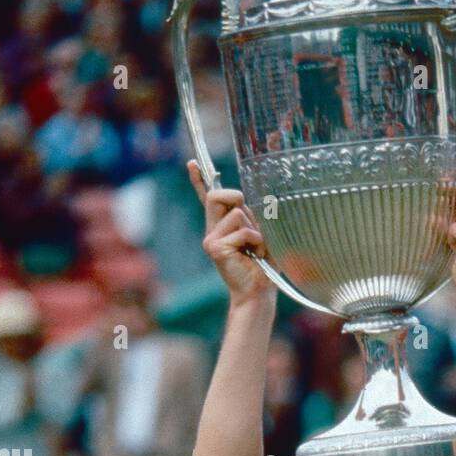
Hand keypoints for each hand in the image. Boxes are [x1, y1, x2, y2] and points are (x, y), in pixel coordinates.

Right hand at [187, 160, 275, 309]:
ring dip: (254, 229)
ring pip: (236, 213)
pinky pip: (242, 230)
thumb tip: (244, 202)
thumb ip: (250, 218)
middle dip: (237, 199)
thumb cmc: (263, 268)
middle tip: (251, 223)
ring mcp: (211, 239)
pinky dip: (255, 240)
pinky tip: (253, 255)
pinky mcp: (215, 248)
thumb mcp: (260, 236)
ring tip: (255, 248)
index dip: (199, 180)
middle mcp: (212, 231)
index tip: (192, 162)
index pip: (208, 199)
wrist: (258, 293)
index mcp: (222, 227)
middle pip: (217, 195)